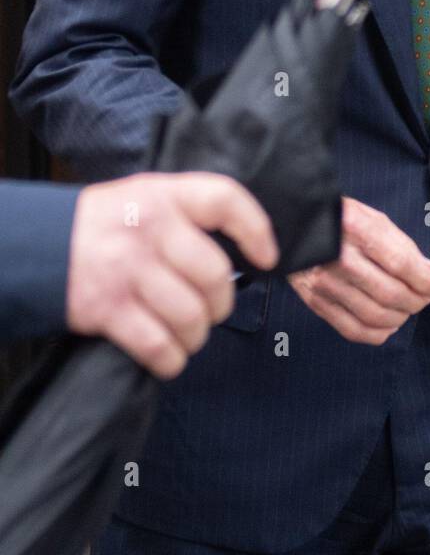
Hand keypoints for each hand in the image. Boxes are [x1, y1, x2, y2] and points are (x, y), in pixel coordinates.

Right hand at [67, 172, 277, 378]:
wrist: (36, 245)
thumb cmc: (103, 226)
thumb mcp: (144, 198)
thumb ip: (186, 215)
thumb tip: (240, 249)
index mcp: (163, 195)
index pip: (224, 199)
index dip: (256, 229)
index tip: (267, 257)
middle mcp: (149, 228)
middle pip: (215, 274)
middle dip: (221, 304)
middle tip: (213, 310)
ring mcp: (128, 269)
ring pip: (191, 315)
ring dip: (196, 336)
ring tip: (189, 334)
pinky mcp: (108, 308)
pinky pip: (158, 345)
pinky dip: (171, 360)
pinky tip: (168, 356)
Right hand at [288, 196, 429, 344]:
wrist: (293, 223)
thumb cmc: (339, 218)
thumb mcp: (374, 219)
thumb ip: (404, 247)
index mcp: (356, 229)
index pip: (400, 264)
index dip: (425, 282)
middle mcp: (338, 258)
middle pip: (390, 293)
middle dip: (417, 301)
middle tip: (424, 298)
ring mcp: (324, 282)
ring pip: (374, 316)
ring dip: (401, 317)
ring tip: (408, 309)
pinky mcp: (315, 301)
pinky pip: (352, 329)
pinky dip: (378, 333)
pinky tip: (389, 324)